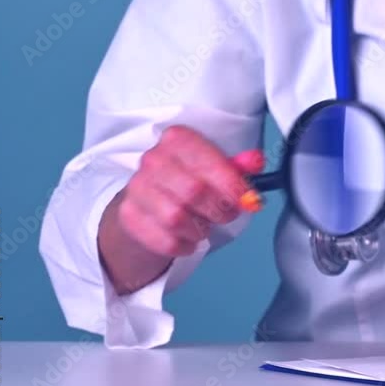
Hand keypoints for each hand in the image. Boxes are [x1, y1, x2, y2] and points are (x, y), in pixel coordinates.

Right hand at [97, 126, 263, 293]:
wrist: (150, 206)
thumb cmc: (190, 184)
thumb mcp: (216, 170)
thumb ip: (238, 166)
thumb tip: (255, 161)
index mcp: (177, 140)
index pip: (206, 160)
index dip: (231, 183)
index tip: (247, 199)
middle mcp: (153, 160)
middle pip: (193, 191)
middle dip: (219, 209)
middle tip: (227, 215)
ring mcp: (136, 187)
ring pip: (176, 217)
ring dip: (199, 229)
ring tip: (204, 226)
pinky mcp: (129, 215)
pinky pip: (165, 240)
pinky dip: (185, 245)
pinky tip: (189, 239)